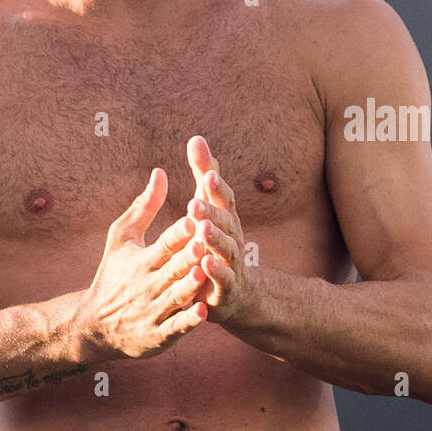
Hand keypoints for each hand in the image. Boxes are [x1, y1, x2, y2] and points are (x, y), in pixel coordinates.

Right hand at [77, 168, 208, 360]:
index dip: (179, 232)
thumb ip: (143, 206)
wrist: (95, 326)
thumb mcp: (121, 238)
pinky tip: (203, 312)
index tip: (193, 217)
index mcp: (141, 261)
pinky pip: (175, 327)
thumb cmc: (113, 274)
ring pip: (176, 297)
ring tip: (205, 271)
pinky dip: (188, 321)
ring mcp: (153, 311)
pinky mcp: (159, 335)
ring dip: (191, 285)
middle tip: (204, 241)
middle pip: (173, 269)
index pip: (163, 244)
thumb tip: (160, 172)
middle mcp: (148, 285)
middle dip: (187, 256)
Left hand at [184, 136, 252, 325]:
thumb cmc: (218, 240)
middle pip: (225, 222)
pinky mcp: (226, 288)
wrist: (237, 292)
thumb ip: (204, 174)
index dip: (217, 187)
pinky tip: (205, 263)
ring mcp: (231, 263)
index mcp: (226, 218)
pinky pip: (223, 279)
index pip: (224, 199)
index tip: (207, 173)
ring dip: (215, 238)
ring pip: (225, 249)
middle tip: (195, 201)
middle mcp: (233, 238)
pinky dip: (216, 271)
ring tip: (202, 228)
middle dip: (212, 211)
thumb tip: (196, 138)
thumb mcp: (210, 206)